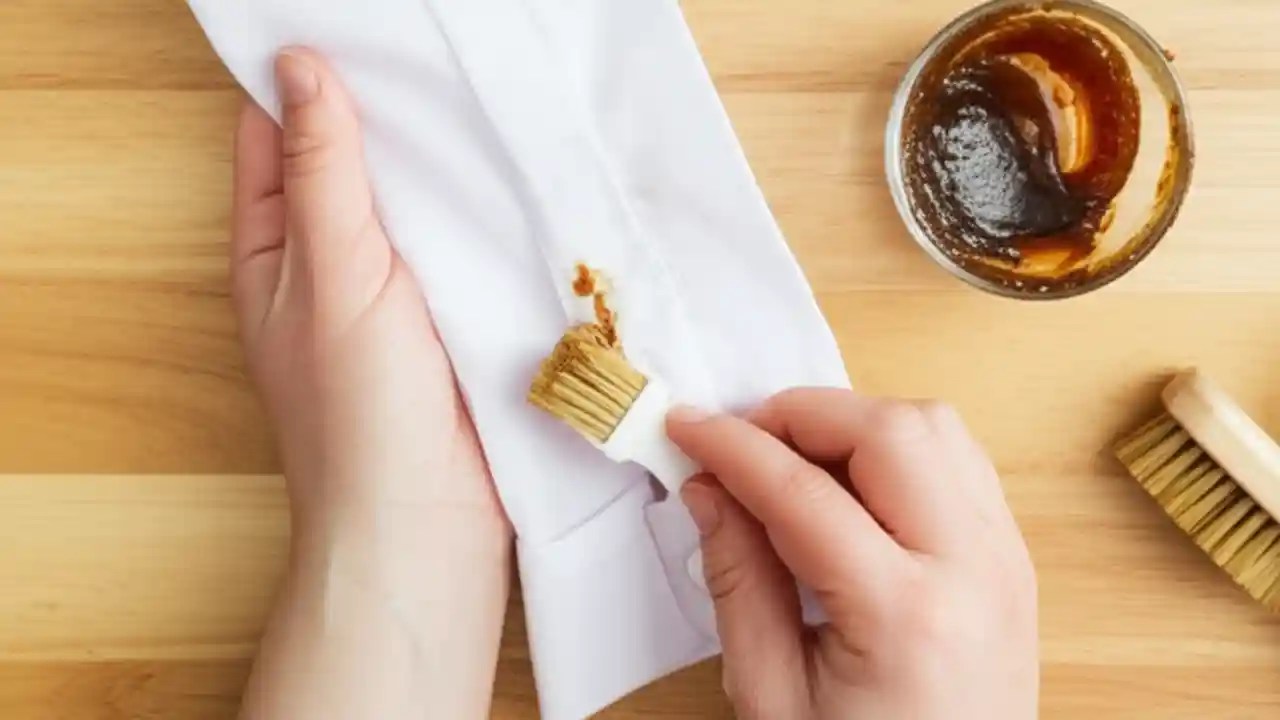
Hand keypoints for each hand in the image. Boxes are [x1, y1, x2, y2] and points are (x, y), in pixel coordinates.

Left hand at [232, 48, 508, 718]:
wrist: (426, 520)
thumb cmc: (357, 413)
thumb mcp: (331, 275)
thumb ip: (322, 173)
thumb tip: (301, 69)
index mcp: (277, 247)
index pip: (278, 135)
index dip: (308, 81)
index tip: (357, 34)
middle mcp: (332, 262)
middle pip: (353, 161)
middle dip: (390, 117)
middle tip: (440, 62)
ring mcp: (396, 290)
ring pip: (414, 203)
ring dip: (443, 166)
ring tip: (484, 107)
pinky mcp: (455, 315)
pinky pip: (465, 245)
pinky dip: (484, 215)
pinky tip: (516, 180)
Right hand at [667, 389, 1038, 719]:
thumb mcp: (774, 697)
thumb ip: (739, 582)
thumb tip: (709, 488)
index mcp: (905, 617)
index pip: (802, 491)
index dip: (732, 446)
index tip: (685, 426)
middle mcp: (974, 571)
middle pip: (889, 429)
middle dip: (802, 417)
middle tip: (743, 448)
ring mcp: (1006, 560)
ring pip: (935, 427)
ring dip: (854, 425)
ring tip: (794, 467)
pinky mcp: (1013, 560)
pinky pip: (959, 461)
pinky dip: (898, 450)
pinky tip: (850, 491)